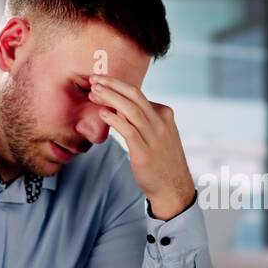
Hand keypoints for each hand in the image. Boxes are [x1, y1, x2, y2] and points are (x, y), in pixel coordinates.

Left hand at [89, 74, 195, 219]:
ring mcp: (154, 137)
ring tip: (93, 92)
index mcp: (164, 115)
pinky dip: (114, 119)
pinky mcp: (144, 152)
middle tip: (94, 78)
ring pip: (130, 109)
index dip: (117, 85)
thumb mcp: (159, 135)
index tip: (102, 82)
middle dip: (112, 84)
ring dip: (109, 97)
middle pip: (134, 95)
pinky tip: (102, 113)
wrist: (173, 189)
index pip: (138, 94)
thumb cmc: (162, 162)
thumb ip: (144, 121)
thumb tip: (121, 109)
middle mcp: (161, 122)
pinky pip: (128, 130)